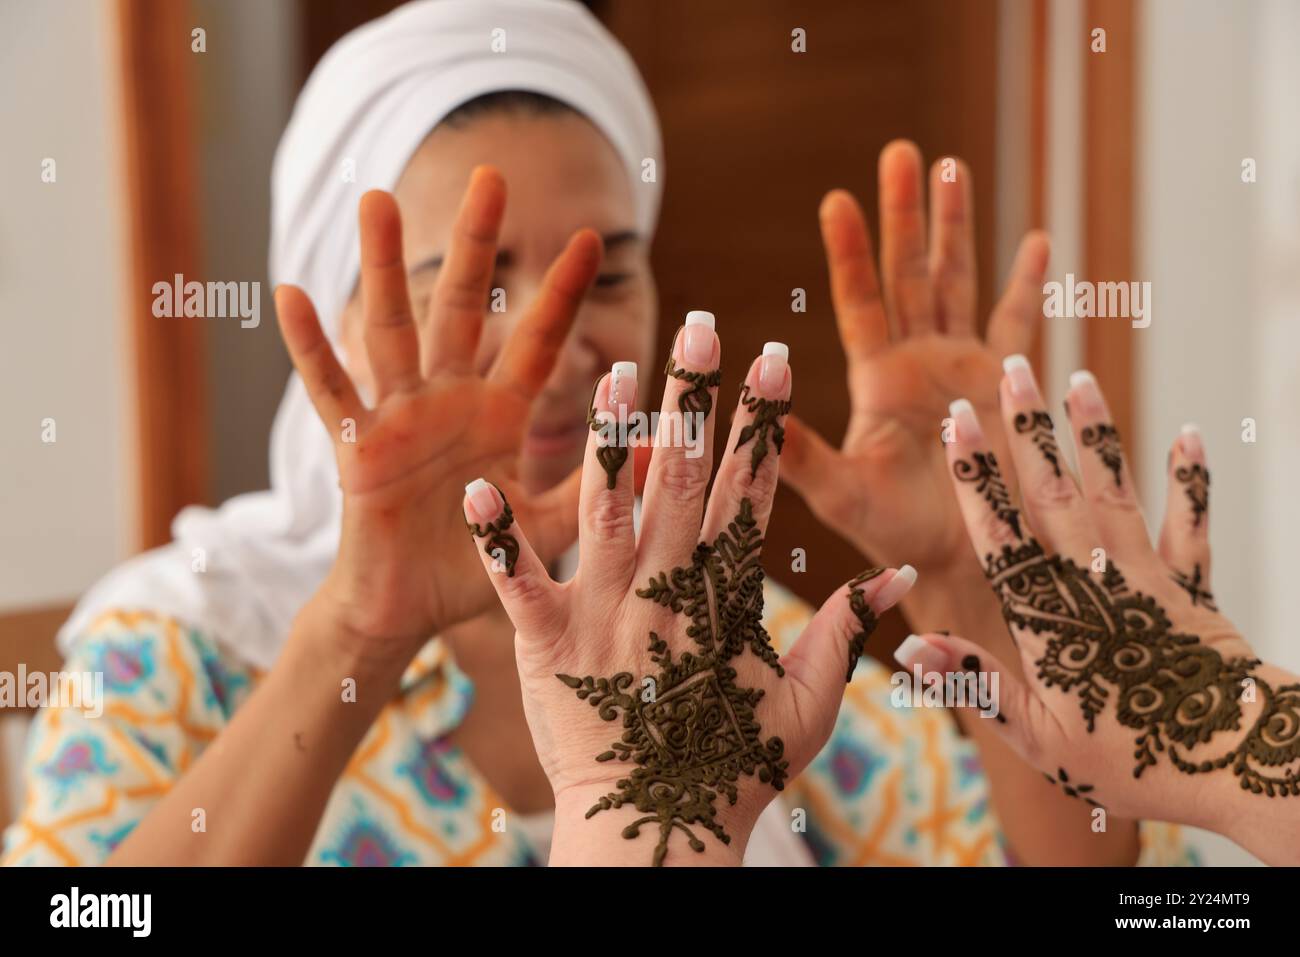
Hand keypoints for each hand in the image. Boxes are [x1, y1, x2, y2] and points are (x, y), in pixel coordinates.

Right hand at [274, 167, 600, 665]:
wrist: (410, 612)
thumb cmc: (474, 569)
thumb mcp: (543, 528)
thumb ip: (592, 488)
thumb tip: (657, 450)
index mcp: (500, 415)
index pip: (537, 341)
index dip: (561, 292)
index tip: (590, 236)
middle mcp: (450, 400)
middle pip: (462, 307)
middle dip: (475, 244)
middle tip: (488, 175)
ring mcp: (400, 415)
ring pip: (391, 327)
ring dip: (380, 265)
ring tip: (373, 197)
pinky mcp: (355, 445)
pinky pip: (331, 388)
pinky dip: (312, 346)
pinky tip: (294, 295)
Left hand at [464, 318, 913, 864]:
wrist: (661, 831)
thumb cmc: (738, 767)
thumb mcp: (810, 702)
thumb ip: (849, 631)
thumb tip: (901, 575)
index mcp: (725, 594)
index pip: (751, 491)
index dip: (763, 423)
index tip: (772, 358)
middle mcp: (666, 587)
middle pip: (683, 478)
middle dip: (694, 398)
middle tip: (699, 327)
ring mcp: (604, 611)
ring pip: (607, 508)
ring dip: (612, 438)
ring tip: (613, 370)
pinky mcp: (547, 642)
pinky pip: (516, 582)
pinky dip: (498, 537)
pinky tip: (480, 487)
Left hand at [780, 141, 1049, 622]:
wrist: (964, 569)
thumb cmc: (896, 538)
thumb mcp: (840, 493)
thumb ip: (797, 454)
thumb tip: (745, 413)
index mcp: (877, 381)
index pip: (861, 301)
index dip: (852, 251)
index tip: (836, 198)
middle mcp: (919, 364)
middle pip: (910, 273)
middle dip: (906, 214)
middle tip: (901, 151)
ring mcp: (965, 370)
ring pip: (959, 282)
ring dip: (957, 227)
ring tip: (952, 166)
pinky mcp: (1010, 388)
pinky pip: (1020, 326)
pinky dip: (1029, 284)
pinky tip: (1036, 239)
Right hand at [905, 359, 1299, 863]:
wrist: (1234, 765)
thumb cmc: (1131, 762)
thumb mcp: (1039, 739)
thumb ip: (976, 684)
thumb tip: (910, 646)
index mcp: (1047, 619)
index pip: (1001, 532)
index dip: (977, 475)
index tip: (958, 420)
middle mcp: (1094, 583)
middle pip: (1053, 493)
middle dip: (1028, 429)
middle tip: (1011, 369)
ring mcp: (1147, 579)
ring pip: (1115, 492)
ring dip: (1095, 433)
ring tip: (1078, 377)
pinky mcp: (1193, 589)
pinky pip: (1192, 524)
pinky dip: (1191, 480)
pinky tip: (1190, 434)